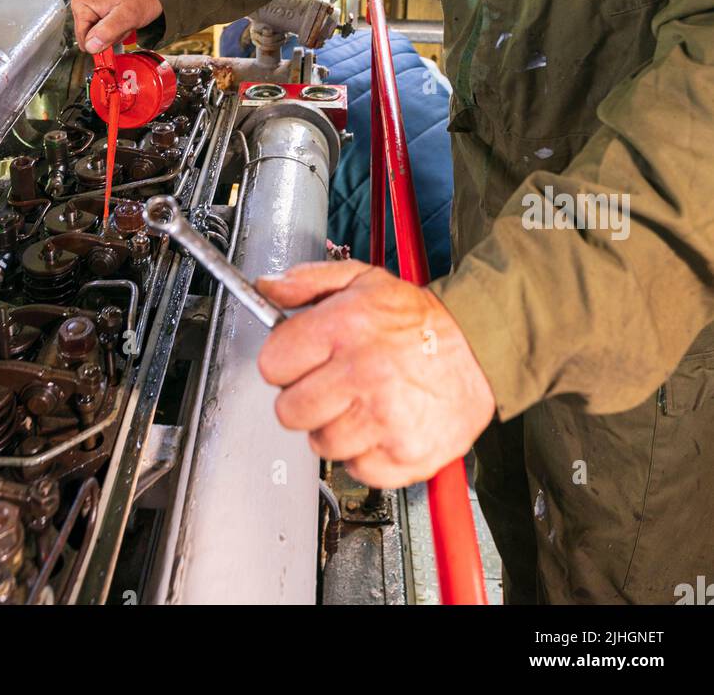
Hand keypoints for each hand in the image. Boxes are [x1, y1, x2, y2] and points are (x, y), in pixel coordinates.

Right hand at [70, 0, 162, 53]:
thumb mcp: (126, 16)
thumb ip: (107, 32)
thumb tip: (90, 46)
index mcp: (81, 4)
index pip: (83, 39)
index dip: (102, 41)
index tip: (116, 31)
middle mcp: (81, 7)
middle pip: (89, 40)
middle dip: (108, 38)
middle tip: (122, 25)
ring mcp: (88, 12)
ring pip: (96, 40)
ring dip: (113, 36)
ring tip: (122, 23)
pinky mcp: (95, 16)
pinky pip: (102, 35)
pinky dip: (114, 34)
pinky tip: (121, 23)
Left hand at [256, 260, 495, 487]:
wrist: (481, 346)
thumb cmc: (419, 319)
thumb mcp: (362, 279)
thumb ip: (308, 282)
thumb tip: (267, 288)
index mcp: (345, 327)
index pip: (272, 364)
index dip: (284, 362)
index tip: (301, 361)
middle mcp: (363, 373)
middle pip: (289, 411)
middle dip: (304, 398)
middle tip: (332, 385)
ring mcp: (385, 418)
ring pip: (321, 444)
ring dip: (336, 428)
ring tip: (363, 403)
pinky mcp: (406, 454)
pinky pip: (358, 470)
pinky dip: (367, 454)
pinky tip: (383, 425)